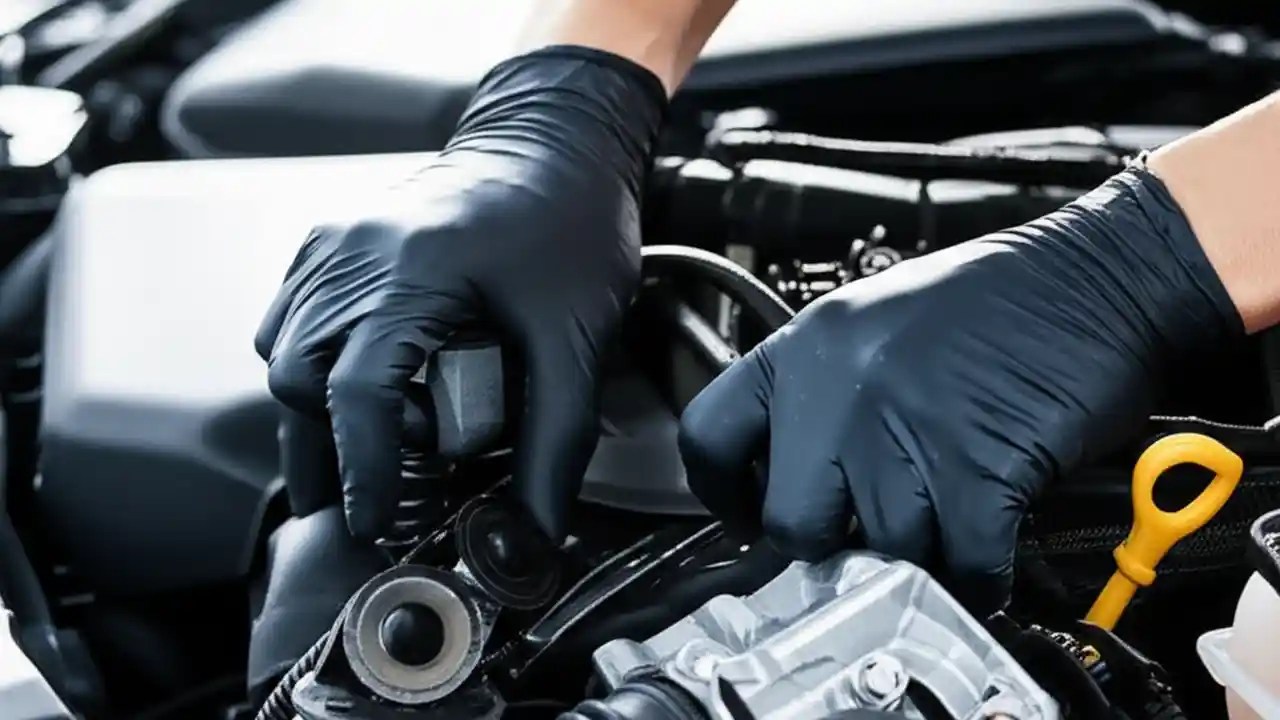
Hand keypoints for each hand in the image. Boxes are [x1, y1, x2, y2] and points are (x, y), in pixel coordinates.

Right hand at [255, 47, 664, 540]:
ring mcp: (335, 242)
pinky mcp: (334, 240)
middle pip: (298, 378)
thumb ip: (553, 442)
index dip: (361, 471)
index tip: (368, 523)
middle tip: (391, 478)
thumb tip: (531, 529)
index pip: (356, 394)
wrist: (558, 146)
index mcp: (411, 272)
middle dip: (337, 443)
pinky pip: (292, 317)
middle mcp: (354, 253)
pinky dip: (317, 365)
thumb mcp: (575, 341)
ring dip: (322, 408)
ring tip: (387, 433)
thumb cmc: (571, 225)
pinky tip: (368, 385)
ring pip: (283, 351)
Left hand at [679, 162, 1241, 611]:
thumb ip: (821, 397)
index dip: (724, 496)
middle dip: (829, 547)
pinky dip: (978, 576)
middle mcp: (840, 387)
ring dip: (915, 558)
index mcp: (804, 348)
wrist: (1099, 275)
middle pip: (790, 521)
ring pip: (881, 549)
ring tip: (943, 532)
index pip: (708, 435)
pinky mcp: (979, 464)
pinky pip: (960, 562)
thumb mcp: (872, 323)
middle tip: (865, 539)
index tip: (748, 518)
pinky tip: (987, 557)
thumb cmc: (993, 300)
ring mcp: (907, 426)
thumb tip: (795, 477)